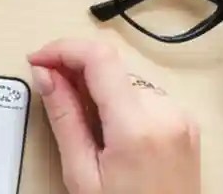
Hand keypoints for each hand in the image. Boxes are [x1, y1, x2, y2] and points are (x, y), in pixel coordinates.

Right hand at [28, 39, 200, 193]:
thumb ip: (64, 117)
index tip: (37, 59)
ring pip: (124, 80)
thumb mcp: (81, 174)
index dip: (62, 49)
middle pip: (110, 67)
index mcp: (137, 127)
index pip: (99, 58)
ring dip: (97, 88)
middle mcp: (166, 112)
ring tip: (81, 122)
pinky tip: (106, 127)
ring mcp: (180, 116)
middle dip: (75, 72)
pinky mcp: (185, 123)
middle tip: (49, 92)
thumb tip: (46, 74)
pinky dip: (118, 101)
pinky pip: (143, 95)